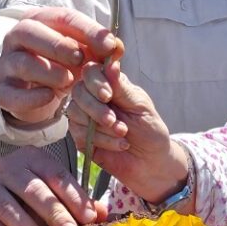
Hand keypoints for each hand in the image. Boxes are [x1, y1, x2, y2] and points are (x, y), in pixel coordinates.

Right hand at [0, 8, 121, 124]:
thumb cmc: (63, 65)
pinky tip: (50, 97)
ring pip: (23, 63)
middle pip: (31, 32)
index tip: (109, 45)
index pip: (63, 17)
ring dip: (49, 72)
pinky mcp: (2, 91)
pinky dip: (32, 97)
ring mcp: (6, 64)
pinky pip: (12, 94)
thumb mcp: (85, 55)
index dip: (87, 30)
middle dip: (58, 45)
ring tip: (69, 81)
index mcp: (39, 20)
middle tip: (80, 59)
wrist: (38, 93)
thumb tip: (117, 47)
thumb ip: (102, 50)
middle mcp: (16, 38)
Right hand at [0, 147, 104, 225]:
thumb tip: (103, 213)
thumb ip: (77, 202)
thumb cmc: (29, 196)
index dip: (74, 196)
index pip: (56, 174)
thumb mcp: (53, 193)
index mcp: (32, 158)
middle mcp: (7, 167)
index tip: (89, 218)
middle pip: (33, 190)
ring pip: (10, 209)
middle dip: (54, 212)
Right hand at [66, 59, 184, 201]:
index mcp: (109, 84)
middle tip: (115, 122)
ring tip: (123, 134)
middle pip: (78, 91)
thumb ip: (122, 88)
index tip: (108, 96)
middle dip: (96, 108)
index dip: (95, 82)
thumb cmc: (149, 130)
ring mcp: (84, 117)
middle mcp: (93, 98)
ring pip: (75, 113)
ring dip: (101, 127)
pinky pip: (79, 134)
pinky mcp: (81, 137)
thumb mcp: (139, 106)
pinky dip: (102, 140)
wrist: (151, 162)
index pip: (90, 72)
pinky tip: (120, 145)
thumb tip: (111, 63)